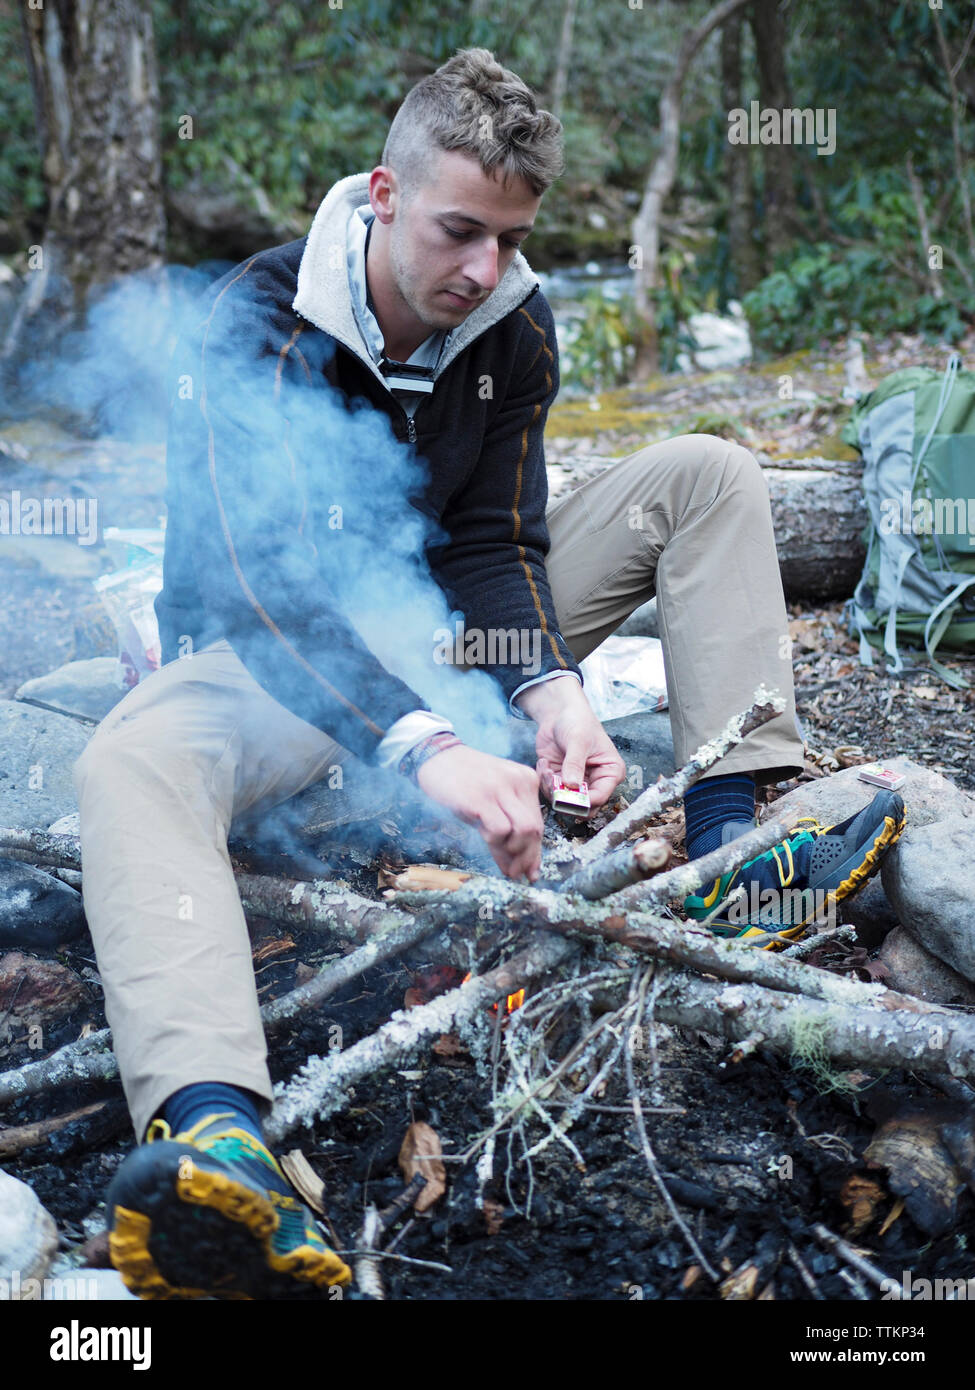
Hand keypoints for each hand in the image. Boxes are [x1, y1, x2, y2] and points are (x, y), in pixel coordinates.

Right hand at [415, 744, 543, 881]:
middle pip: (533, 829)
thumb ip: (508, 826)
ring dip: (512, 851)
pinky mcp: (480, 798)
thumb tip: (520, 865)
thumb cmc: (464, 781)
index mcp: (526, 780)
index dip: (535, 852)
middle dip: (526, 858)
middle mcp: (518, 782)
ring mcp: (499, 789)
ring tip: (498, 856)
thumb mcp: (492, 799)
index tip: (530, 872)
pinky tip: (484, 838)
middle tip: (515, 874)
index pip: (538, 823)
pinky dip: (495, 843)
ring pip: (523, 830)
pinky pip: (499, 830)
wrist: (436, 756)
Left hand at [516, 676, 625, 812]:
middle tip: (553, 782)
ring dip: (551, 788)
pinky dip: (543, 781)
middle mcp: (596, 781)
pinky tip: (543, 764)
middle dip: (565, 797)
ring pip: (564, 801)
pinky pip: (550, 792)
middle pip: (583, 806)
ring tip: (546, 767)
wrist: (558, 713)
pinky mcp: (560, 780)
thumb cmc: (577, 721)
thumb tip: (572, 785)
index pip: (600, 797)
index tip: (566, 794)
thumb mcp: (578, 740)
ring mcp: (577, 782)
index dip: (583, 801)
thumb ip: (575, 763)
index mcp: (610, 772)